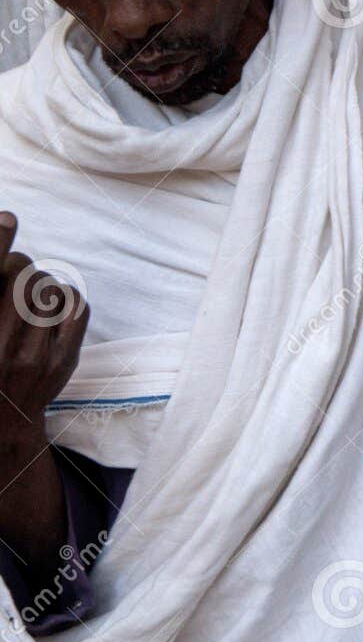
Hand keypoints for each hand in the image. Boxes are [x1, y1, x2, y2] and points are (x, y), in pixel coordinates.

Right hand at [0, 213, 87, 445]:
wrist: (1, 424)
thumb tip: (7, 240)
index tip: (8, 217)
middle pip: (20, 276)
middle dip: (18, 263)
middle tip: (13, 269)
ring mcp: (32, 357)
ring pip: (49, 288)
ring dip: (40, 281)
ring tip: (29, 293)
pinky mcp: (62, 362)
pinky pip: (76, 306)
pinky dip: (65, 296)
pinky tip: (51, 306)